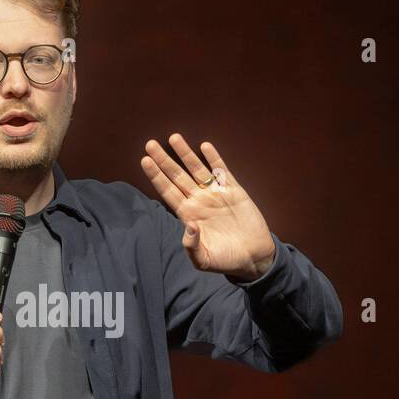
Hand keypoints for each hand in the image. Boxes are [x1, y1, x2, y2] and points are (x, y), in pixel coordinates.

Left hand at [140, 133, 275, 281]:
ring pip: (196, 169)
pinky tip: (205, 146)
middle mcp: (199, 201)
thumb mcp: (203, 260)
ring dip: (185, 154)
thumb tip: (188, 225)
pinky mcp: (234, 191)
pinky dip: (214, 159)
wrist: (253, 257)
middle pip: (177, 176)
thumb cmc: (225, 260)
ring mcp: (215, 194)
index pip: (167, 191)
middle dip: (164, 160)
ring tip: (173, 137)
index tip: (145, 161)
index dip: (156, 176)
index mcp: (188, 215)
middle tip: (150, 144)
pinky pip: (222, 172)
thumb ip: (191, 246)